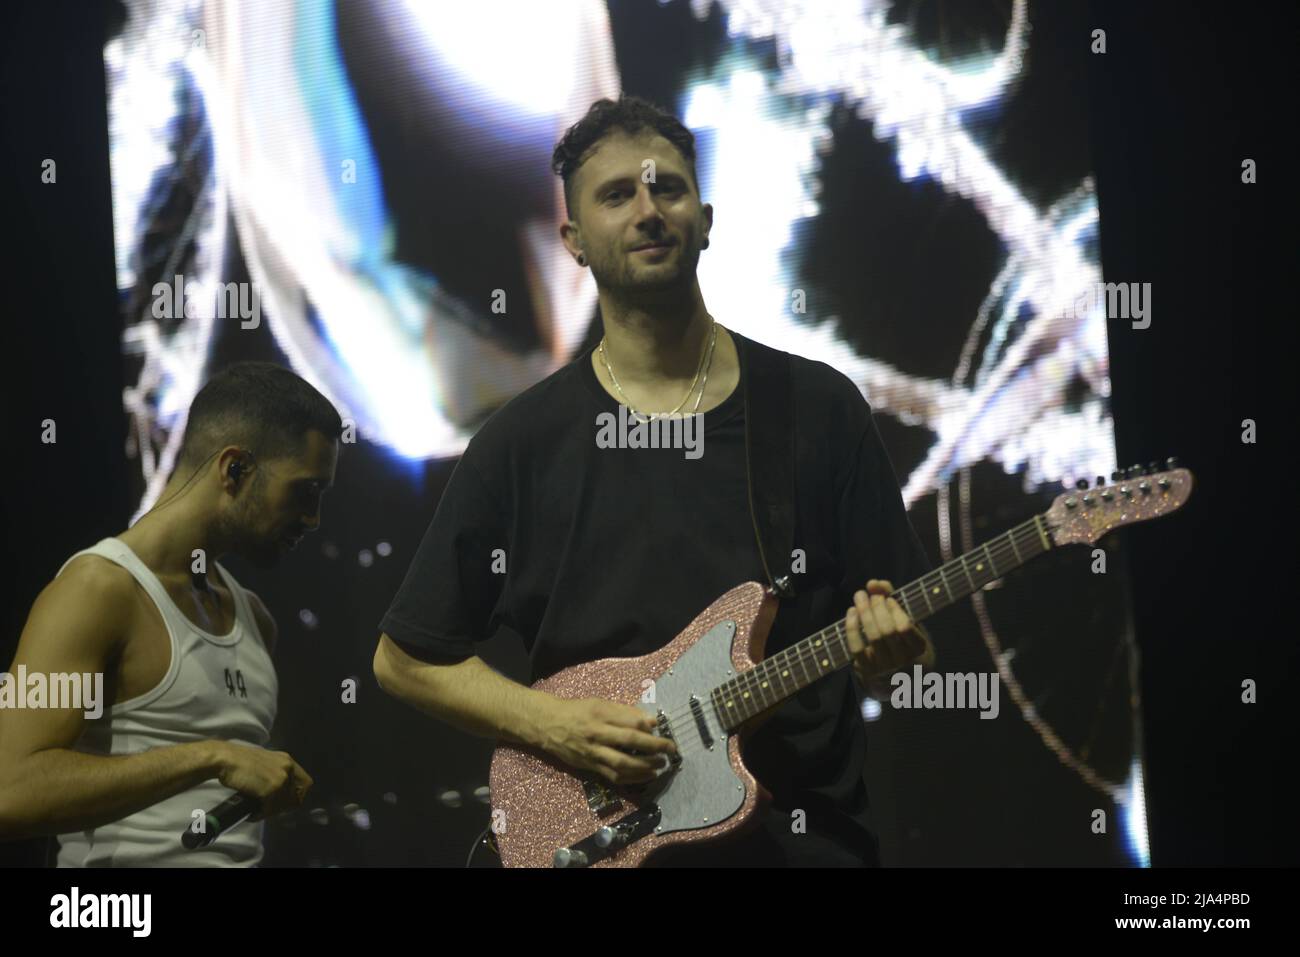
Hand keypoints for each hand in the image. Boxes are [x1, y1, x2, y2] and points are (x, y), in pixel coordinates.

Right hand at [211, 740, 312, 820]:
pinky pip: (270, 808)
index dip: (296, 796)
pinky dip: (261, 814)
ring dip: (270, 812)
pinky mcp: (272, 789)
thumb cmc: (238, 762)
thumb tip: (278, 793)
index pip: (305, 783)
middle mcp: (288, 767)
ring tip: (256, 812)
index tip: (282, 803)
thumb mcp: (264, 763)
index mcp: (287, 760)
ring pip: (283, 805)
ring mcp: (281, 778)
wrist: (225, 759)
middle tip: (267, 810)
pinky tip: (251, 814)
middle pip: (296, 797)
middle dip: (282, 807)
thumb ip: (275, 773)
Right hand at [536, 697, 677, 786]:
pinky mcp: (590, 767)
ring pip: (622, 763)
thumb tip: (650, 722)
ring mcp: (593, 753)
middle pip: (628, 741)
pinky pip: (613, 776)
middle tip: (670, 750)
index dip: (647, 726)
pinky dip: (632, 778)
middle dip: (653, 747)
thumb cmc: (577, 711)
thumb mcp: (599, 703)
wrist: (548, 725)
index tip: (661, 728)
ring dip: (645, 767)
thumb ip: (624, 712)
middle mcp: (596, 734)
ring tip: (660, 766)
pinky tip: (645, 776)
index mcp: (600, 714)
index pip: (628, 720)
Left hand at [844, 579, 927, 682]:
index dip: (894, 610)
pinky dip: (852, 626)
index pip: (905, 628)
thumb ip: (894, 600)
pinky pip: (856, 647)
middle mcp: (903, 661)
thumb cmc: (904, 644)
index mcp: (920, 650)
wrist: (896, 681)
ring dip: (863, 612)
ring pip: (872, 637)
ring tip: (859, 595)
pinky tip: (852, 611)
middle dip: (876, 606)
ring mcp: (884, 668)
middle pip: (886, 630)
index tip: (888, 599)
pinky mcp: (866, 671)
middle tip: (869, 593)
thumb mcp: (909, 625)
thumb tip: (874, 582)